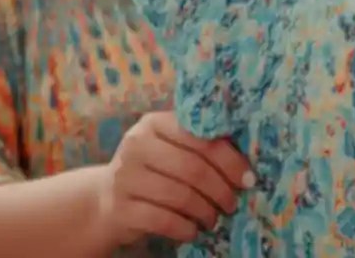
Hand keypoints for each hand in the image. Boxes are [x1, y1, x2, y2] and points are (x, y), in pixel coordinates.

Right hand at [98, 111, 254, 247]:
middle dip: (221, 189)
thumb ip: (201, 145)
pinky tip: (194, 230)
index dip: (230, 160)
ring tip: (214, 219)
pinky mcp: (121, 208)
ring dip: (205, 211)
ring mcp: (125, 177)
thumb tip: (247, 164)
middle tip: (232, 203)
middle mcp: (136, 145)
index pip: (201, 137)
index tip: (248, 178)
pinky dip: (186, 228)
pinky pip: (164, 220)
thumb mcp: (171, 148)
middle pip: (193, 168)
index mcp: (154, 123)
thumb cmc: (153, 170)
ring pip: (180, 196)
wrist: (107, 198)